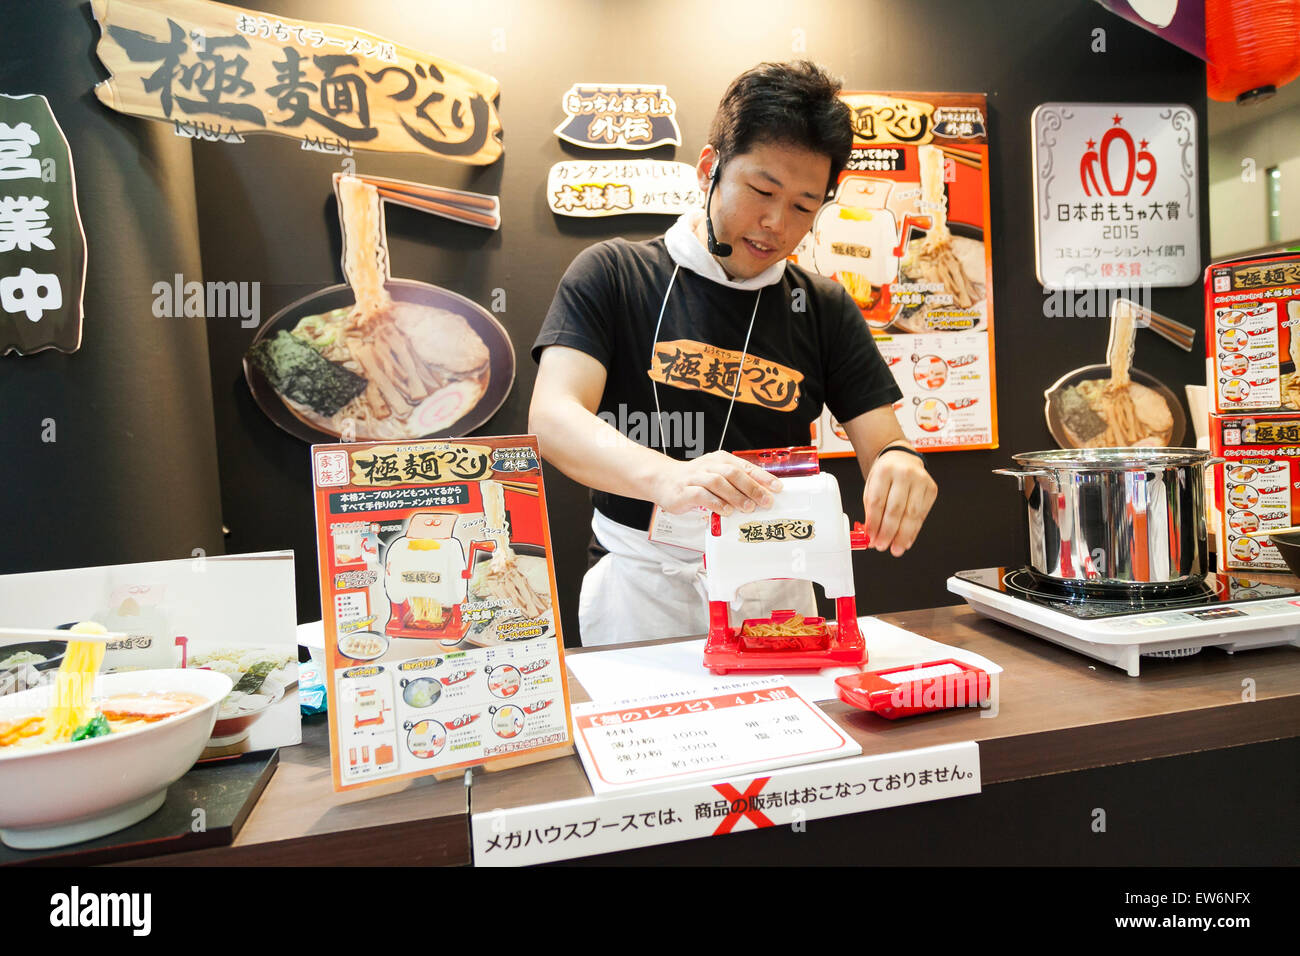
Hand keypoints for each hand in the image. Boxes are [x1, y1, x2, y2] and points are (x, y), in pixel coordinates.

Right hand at [651, 451, 781, 515]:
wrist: (663, 479)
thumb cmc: (695, 479)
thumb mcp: (717, 475)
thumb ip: (736, 483)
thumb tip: (762, 495)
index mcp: (720, 460)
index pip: (745, 466)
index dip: (763, 477)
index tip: (777, 487)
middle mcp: (709, 466)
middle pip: (733, 473)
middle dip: (752, 487)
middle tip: (766, 501)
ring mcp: (696, 478)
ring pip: (718, 482)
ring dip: (735, 496)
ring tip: (748, 508)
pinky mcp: (684, 491)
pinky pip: (702, 495)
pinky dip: (716, 503)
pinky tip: (726, 511)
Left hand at [863, 448, 936, 556]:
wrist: (902, 458)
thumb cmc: (885, 473)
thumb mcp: (872, 485)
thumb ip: (871, 510)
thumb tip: (871, 535)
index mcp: (885, 470)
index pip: (878, 502)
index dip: (874, 523)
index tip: (871, 538)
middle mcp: (904, 473)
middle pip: (895, 509)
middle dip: (888, 532)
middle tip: (882, 546)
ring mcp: (921, 480)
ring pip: (911, 514)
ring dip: (903, 536)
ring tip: (896, 548)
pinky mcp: (931, 489)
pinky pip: (922, 514)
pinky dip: (914, 530)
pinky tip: (907, 539)